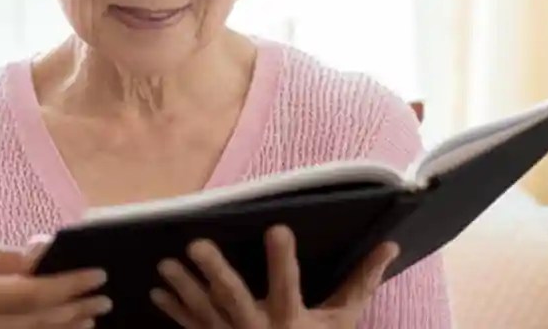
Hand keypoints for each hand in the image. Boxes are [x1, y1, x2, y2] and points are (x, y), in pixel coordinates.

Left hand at [150, 226, 397, 328]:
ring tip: (165, 264)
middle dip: (215, 272)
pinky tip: (156, 290)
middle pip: (234, 298)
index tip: (277, 227)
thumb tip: (391, 245)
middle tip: (196, 244)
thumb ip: (362, 282)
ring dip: (184, 287)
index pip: (288, 285)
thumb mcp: (342, 321)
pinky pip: (192, 328)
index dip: (282, 260)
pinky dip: (173, 310)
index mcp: (292, 321)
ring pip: (205, 311)